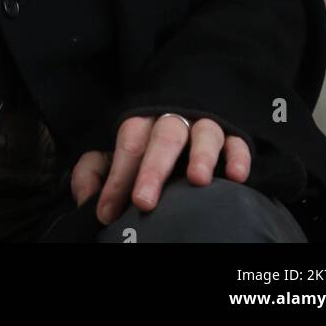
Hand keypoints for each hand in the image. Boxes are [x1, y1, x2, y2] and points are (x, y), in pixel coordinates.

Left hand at [71, 114, 251, 223]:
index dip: (117, 178)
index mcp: (142, 122)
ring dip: (200, 155)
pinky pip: (237, 142)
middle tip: (143, 201)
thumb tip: (87, 196)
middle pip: (163, 138)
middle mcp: (173, 120)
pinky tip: (236, 176)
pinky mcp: (231, 135)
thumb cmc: (145, 148)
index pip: (128, 144)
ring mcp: (204, 126)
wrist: (181, 114)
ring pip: (204, 133)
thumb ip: (94, 171)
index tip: (107, 212)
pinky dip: (238, 156)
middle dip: (153, 169)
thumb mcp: (115, 154)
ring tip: (197, 180)